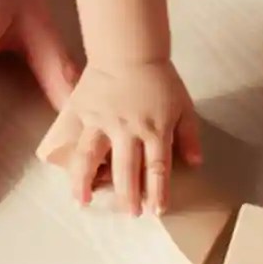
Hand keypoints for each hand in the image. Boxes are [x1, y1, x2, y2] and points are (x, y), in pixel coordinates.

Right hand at [43, 61, 202, 215]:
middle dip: (128, 196)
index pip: (158, 168)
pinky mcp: (81, 112)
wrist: (128, 49)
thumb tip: (196, 163)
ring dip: (86, 183)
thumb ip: (189, 136)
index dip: (158, 192)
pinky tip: (66, 174)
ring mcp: (101, 122)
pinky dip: (69, 159)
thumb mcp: (183, 106)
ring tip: (84, 202)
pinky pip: (73, 139)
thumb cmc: (159, 78)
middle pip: (126, 170)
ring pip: (90, 158)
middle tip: (130, 214)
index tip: (157, 211)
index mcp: (155, 129)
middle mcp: (128, 129)